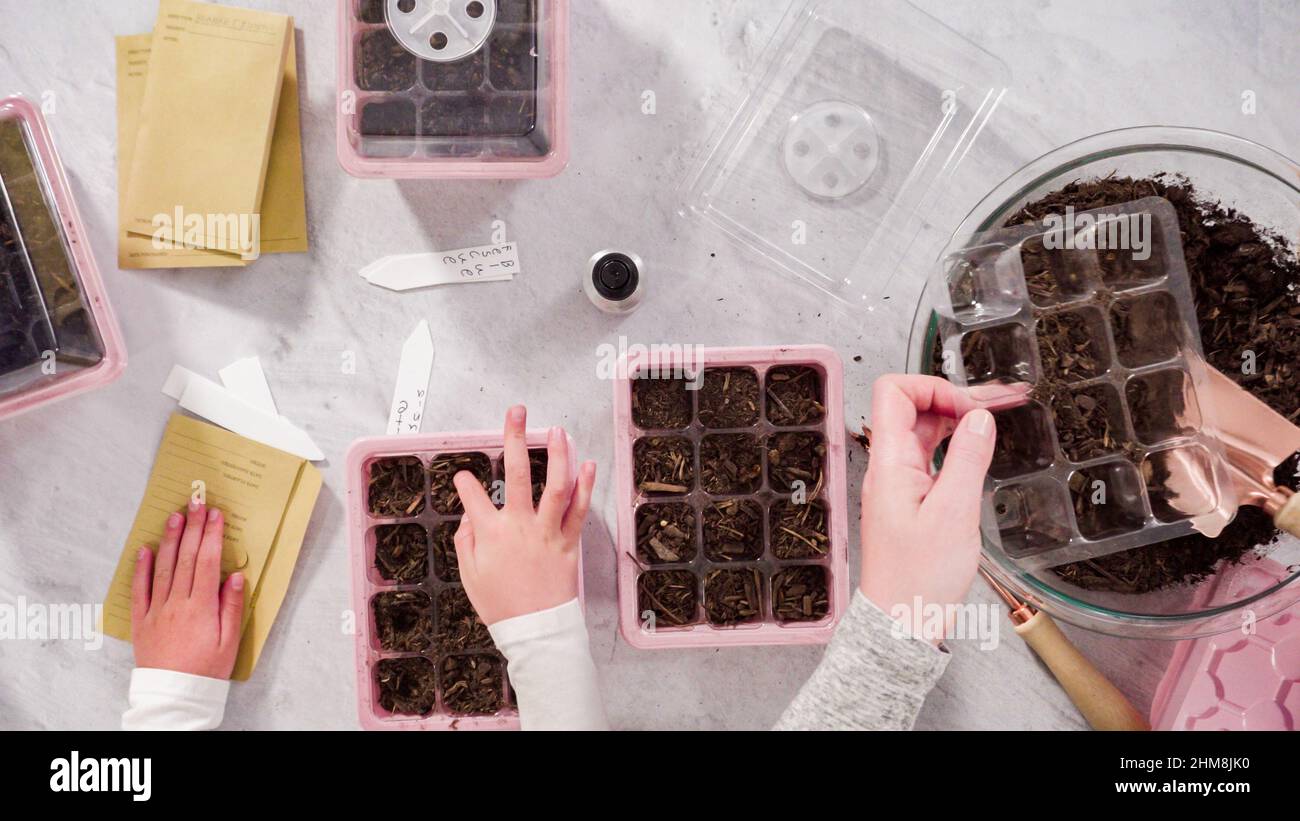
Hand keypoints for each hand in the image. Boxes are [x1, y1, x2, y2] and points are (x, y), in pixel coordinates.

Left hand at [131, 501, 244, 677]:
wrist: (174, 695)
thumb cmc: (206, 669)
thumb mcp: (230, 642)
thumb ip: (232, 607)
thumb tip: (235, 577)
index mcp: (202, 607)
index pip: (207, 562)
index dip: (211, 536)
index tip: (215, 515)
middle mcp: (178, 603)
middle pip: (185, 558)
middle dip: (192, 528)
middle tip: (196, 503)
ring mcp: (157, 610)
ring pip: (163, 567)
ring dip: (169, 539)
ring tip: (174, 516)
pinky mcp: (142, 620)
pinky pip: (140, 589)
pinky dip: (141, 567)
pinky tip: (145, 549)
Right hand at [452, 406, 595, 624]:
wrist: (535, 631)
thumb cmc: (501, 606)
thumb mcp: (469, 575)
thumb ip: (465, 541)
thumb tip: (468, 515)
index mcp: (490, 533)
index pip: (472, 495)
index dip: (464, 482)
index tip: (463, 477)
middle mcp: (519, 526)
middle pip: (516, 474)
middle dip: (515, 438)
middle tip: (517, 412)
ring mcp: (547, 532)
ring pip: (555, 485)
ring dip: (556, 454)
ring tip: (557, 431)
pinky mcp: (569, 542)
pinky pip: (579, 510)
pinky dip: (585, 485)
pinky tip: (588, 463)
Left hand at [858, 375, 997, 642]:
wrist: (901, 622)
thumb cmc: (919, 579)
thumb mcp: (953, 515)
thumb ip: (967, 460)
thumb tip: (980, 418)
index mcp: (888, 464)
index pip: (894, 393)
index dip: (933, 386)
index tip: (972, 405)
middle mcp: (889, 467)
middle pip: (914, 407)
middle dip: (957, 396)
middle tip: (1005, 400)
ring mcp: (899, 481)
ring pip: (926, 430)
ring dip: (961, 417)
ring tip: (1001, 412)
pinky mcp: (912, 497)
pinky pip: (931, 455)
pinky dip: (957, 443)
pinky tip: (981, 445)